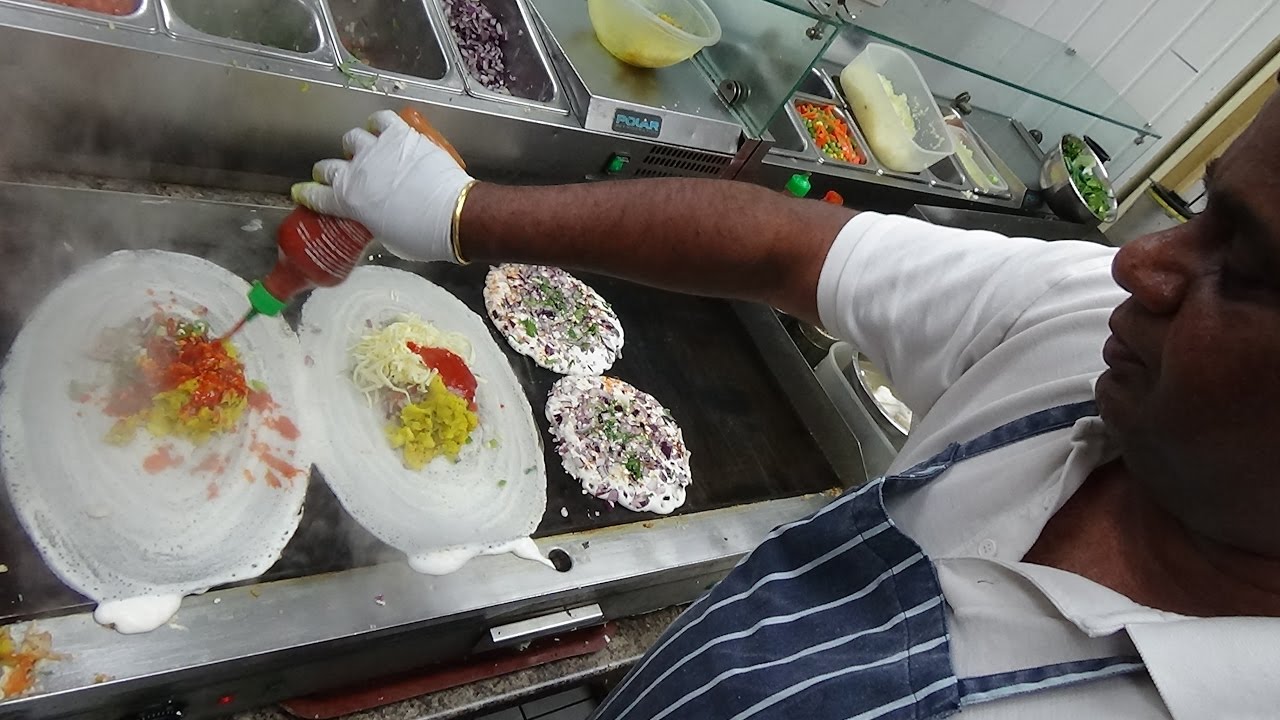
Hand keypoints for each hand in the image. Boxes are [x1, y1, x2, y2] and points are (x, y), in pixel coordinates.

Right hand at [291, 109, 474, 262]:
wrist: (451, 215)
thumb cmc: (420, 236)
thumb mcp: (385, 237)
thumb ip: (372, 222)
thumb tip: (374, 218)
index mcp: (348, 201)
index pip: (316, 196)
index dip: (308, 195)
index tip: (304, 193)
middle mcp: (356, 172)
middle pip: (328, 166)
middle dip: (327, 172)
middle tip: (335, 176)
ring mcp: (377, 150)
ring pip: (353, 138)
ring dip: (355, 147)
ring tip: (364, 152)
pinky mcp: (400, 135)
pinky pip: (381, 119)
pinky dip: (378, 124)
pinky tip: (382, 130)